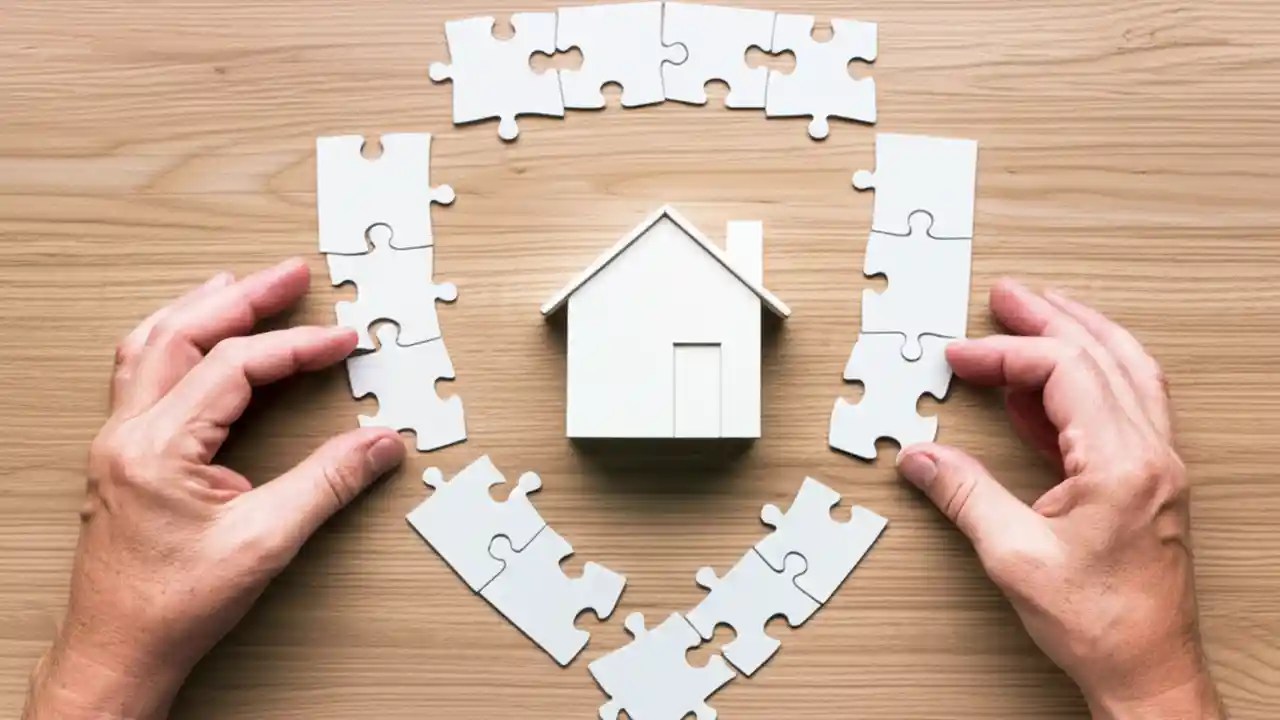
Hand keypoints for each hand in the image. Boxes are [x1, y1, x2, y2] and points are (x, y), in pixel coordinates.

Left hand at [24, 259, 406, 719]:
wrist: (120, 650)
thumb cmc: (174, 605)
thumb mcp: (267, 542)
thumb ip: (327, 482)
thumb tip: (377, 444)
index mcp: (158, 447)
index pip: (234, 366)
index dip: (296, 346)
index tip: (342, 341)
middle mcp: (128, 433)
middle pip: (183, 333)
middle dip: (242, 296)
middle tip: (291, 274)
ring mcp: (118, 441)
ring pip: (150, 345)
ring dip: (200, 308)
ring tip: (242, 285)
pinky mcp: (122, 455)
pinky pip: (141, 372)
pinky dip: (176, 340)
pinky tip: (198, 340)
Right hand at [897, 280, 1223, 718]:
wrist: (1147, 669)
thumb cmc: (1099, 623)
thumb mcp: (1013, 557)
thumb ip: (964, 495)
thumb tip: (922, 457)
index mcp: (1123, 462)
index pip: (1063, 372)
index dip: (1005, 354)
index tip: (960, 356)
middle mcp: (1151, 453)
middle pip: (1104, 354)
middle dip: (1050, 317)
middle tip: (1007, 296)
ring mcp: (1157, 465)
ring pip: (1126, 374)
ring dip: (1080, 338)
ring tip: (1034, 319)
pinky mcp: (1149, 482)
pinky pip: (1124, 409)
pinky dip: (1083, 385)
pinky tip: (1043, 394)